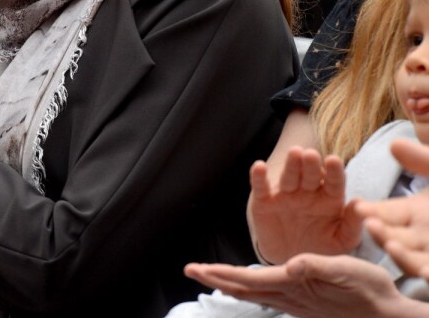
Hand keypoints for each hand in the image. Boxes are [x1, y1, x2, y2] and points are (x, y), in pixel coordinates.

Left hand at [185, 254, 425, 317]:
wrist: (388, 314)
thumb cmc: (369, 290)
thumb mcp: (345, 269)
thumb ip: (316, 267)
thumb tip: (290, 265)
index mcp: (294, 285)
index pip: (248, 279)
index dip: (221, 273)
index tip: (197, 268)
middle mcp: (290, 297)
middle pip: (243, 288)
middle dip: (214, 278)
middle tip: (190, 270)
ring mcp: (296, 303)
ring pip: (253, 293)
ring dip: (228, 283)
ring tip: (209, 275)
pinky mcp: (304, 304)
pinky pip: (268, 296)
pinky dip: (250, 288)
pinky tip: (248, 286)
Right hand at [248, 146, 362, 262]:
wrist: (293, 262)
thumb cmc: (322, 248)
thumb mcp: (342, 241)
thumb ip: (353, 224)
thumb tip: (360, 203)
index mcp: (329, 198)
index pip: (334, 182)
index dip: (334, 171)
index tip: (334, 161)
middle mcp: (307, 192)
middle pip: (310, 175)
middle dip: (311, 164)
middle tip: (311, 154)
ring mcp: (285, 195)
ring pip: (289, 177)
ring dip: (291, 165)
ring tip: (294, 152)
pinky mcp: (263, 202)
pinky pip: (261, 187)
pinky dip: (258, 177)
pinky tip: (260, 166)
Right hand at [356, 139, 428, 277]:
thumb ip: (424, 160)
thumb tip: (394, 144)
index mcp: (414, 212)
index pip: (381, 212)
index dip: (367, 210)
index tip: (356, 205)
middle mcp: (421, 235)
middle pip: (391, 237)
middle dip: (379, 232)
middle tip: (369, 223)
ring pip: (410, 260)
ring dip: (399, 255)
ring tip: (391, 244)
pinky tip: (428, 272)